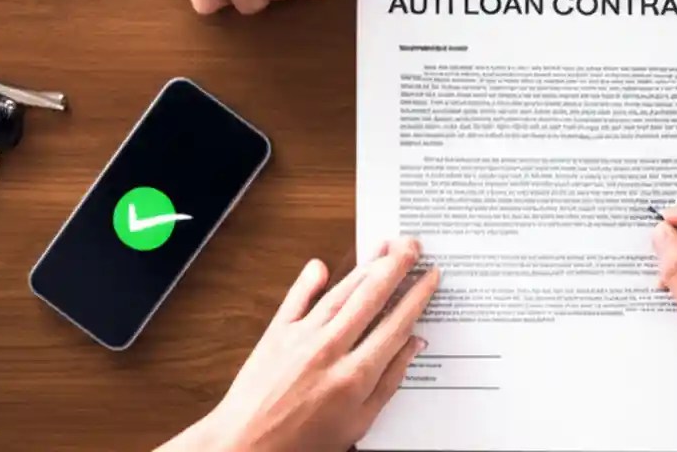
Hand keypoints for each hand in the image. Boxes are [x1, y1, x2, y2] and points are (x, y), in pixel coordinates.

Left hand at [159, 238, 439, 451]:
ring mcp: (301, 337)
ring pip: (340, 292)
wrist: (246, 446)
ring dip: (365, 266)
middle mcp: (330, 350)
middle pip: (372, 297)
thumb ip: (389, 382)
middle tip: (412, 246)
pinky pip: (296, 299)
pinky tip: (321, 265)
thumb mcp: (359, 423)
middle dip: (396, 267)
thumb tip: (412, 347)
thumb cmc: (303, 444)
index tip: (430, 278)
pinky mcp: (276, 334)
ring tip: (383, 246)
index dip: (417, 296)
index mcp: (356, 375)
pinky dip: (308, 280)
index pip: (397, 324)